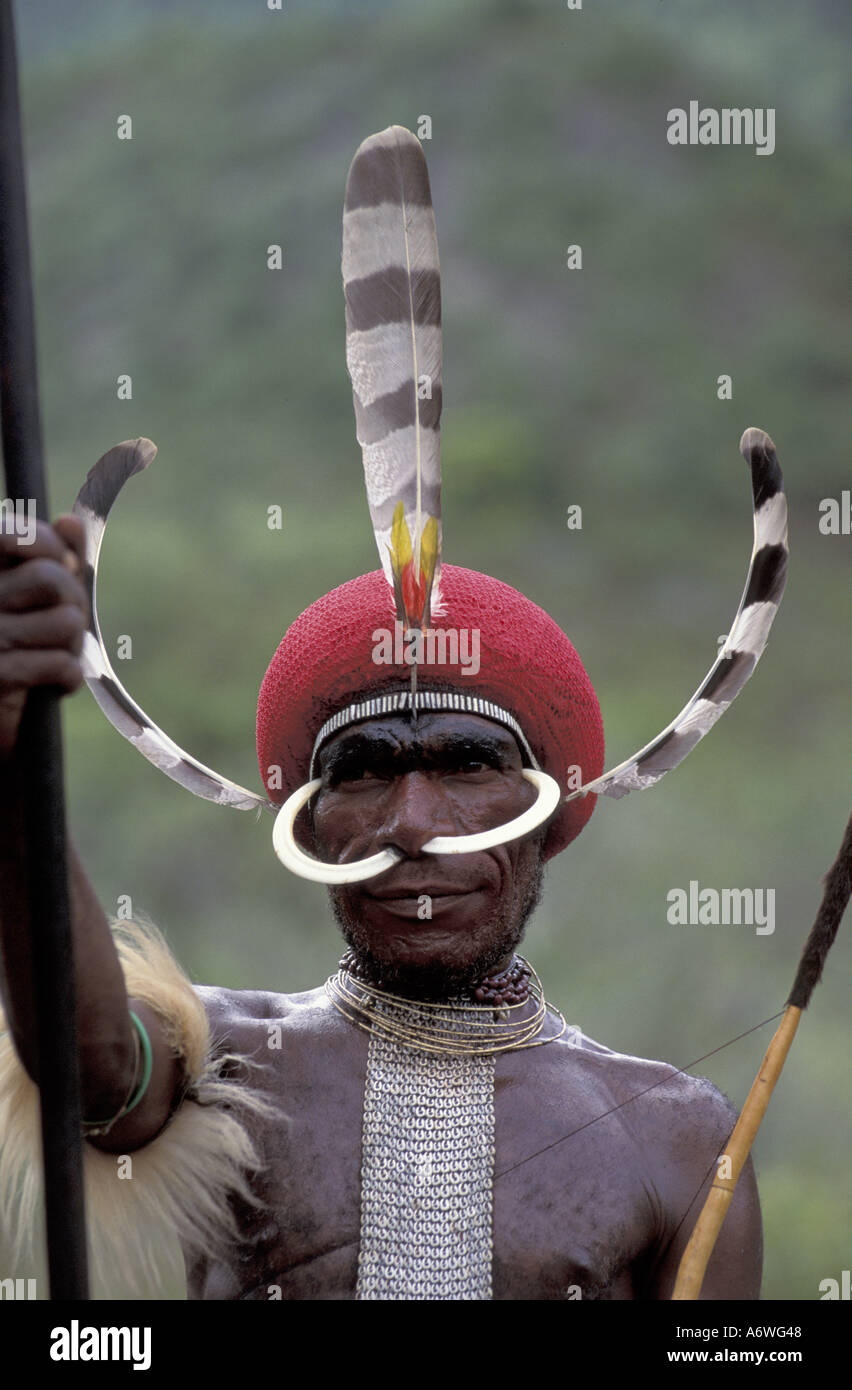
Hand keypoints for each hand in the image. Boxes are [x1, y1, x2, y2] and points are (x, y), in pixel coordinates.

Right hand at [0, 513, 88, 756]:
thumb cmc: (9, 653)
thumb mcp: (27, 600)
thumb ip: (50, 558)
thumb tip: (72, 522)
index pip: (13, 533)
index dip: (51, 546)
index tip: (61, 566)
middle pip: (52, 577)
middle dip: (73, 601)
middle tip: (66, 625)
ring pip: (66, 621)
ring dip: (73, 644)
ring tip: (54, 656)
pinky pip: (63, 664)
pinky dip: (67, 678)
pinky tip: (50, 687)